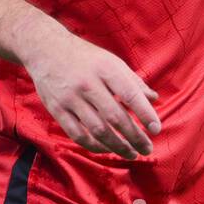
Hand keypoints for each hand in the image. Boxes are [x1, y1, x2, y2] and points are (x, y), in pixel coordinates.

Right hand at [20, 17, 160, 159]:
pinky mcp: (57, 110)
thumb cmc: (86, 57)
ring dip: (117, 146)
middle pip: (115, 116)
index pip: (130, 94)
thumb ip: (133, 81)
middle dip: (134, 136)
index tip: (156, 129)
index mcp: (106, 69)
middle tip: (147, 148)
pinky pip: (78, 134)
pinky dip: (95, 145)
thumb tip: (154, 99)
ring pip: (97, 129)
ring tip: (132, 153)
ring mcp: (71, 98)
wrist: (46, 49)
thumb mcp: (112, 62)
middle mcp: (88, 84)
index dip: (145, 114)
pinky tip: (108, 149)